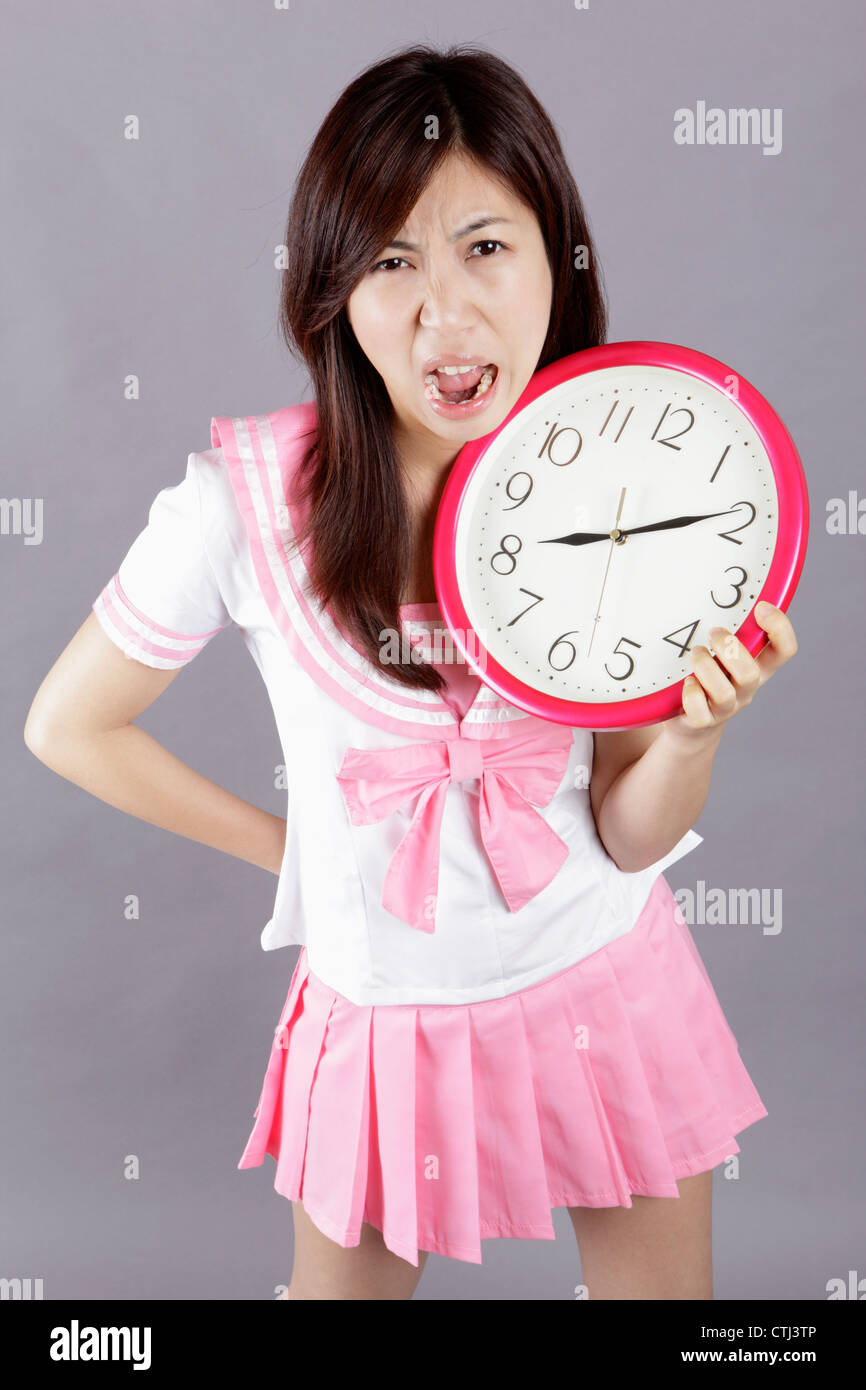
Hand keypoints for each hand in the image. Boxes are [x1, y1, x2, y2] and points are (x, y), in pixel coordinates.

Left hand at [666, 601, 798, 743]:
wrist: (690, 723)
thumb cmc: (707, 676)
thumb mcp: (723, 652)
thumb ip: (730, 629)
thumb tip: (714, 585)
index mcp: (758, 666)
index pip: (785, 650)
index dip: (780, 628)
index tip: (761, 607)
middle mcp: (746, 688)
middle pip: (751, 673)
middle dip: (730, 648)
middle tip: (713, 633)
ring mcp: (725, 707)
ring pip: (724, 692)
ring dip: (705, 667)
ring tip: (695, 654)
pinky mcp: (702, 722)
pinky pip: (699, 711)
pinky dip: (691, 694)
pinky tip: (686, 682)